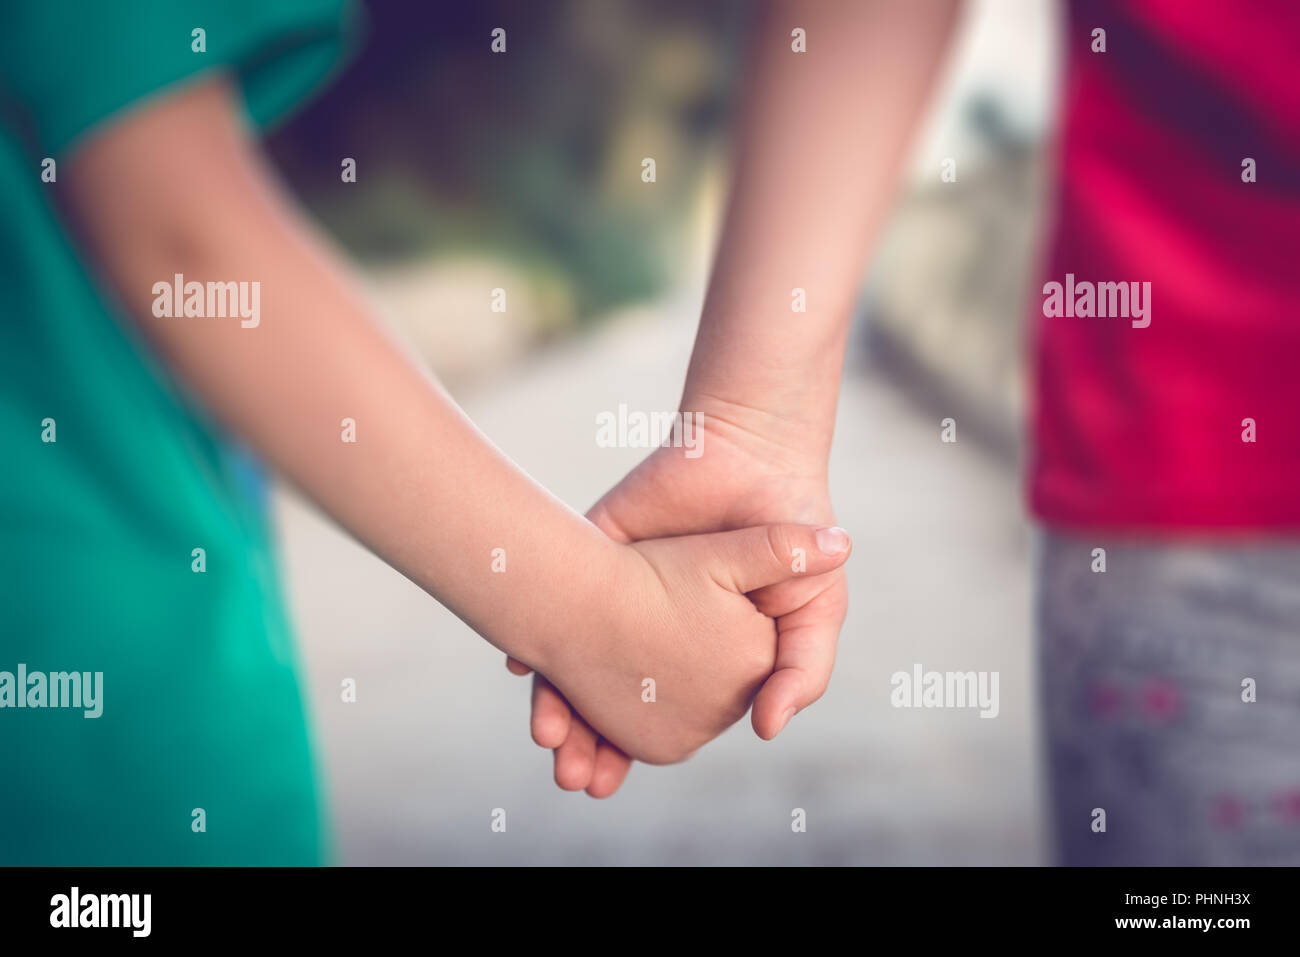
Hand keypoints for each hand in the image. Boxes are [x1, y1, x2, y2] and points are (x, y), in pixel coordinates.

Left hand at [531, 522, 849, 765]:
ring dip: (551, 700)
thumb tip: (768, 730)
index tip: (599, 782)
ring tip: (545, 735)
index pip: (647, 715)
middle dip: (577, 739)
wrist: (762, 458)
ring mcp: (616, 590)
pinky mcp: (595, 549)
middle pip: (598, 697)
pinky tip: (521, 666)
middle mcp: (646, 629)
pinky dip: (531, 629)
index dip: (623, 750)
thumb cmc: (797, 536)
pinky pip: (554, 592)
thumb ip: (802, 673)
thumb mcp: (815, 611)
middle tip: (564, 773)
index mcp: (693, 655)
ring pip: (567, 657)